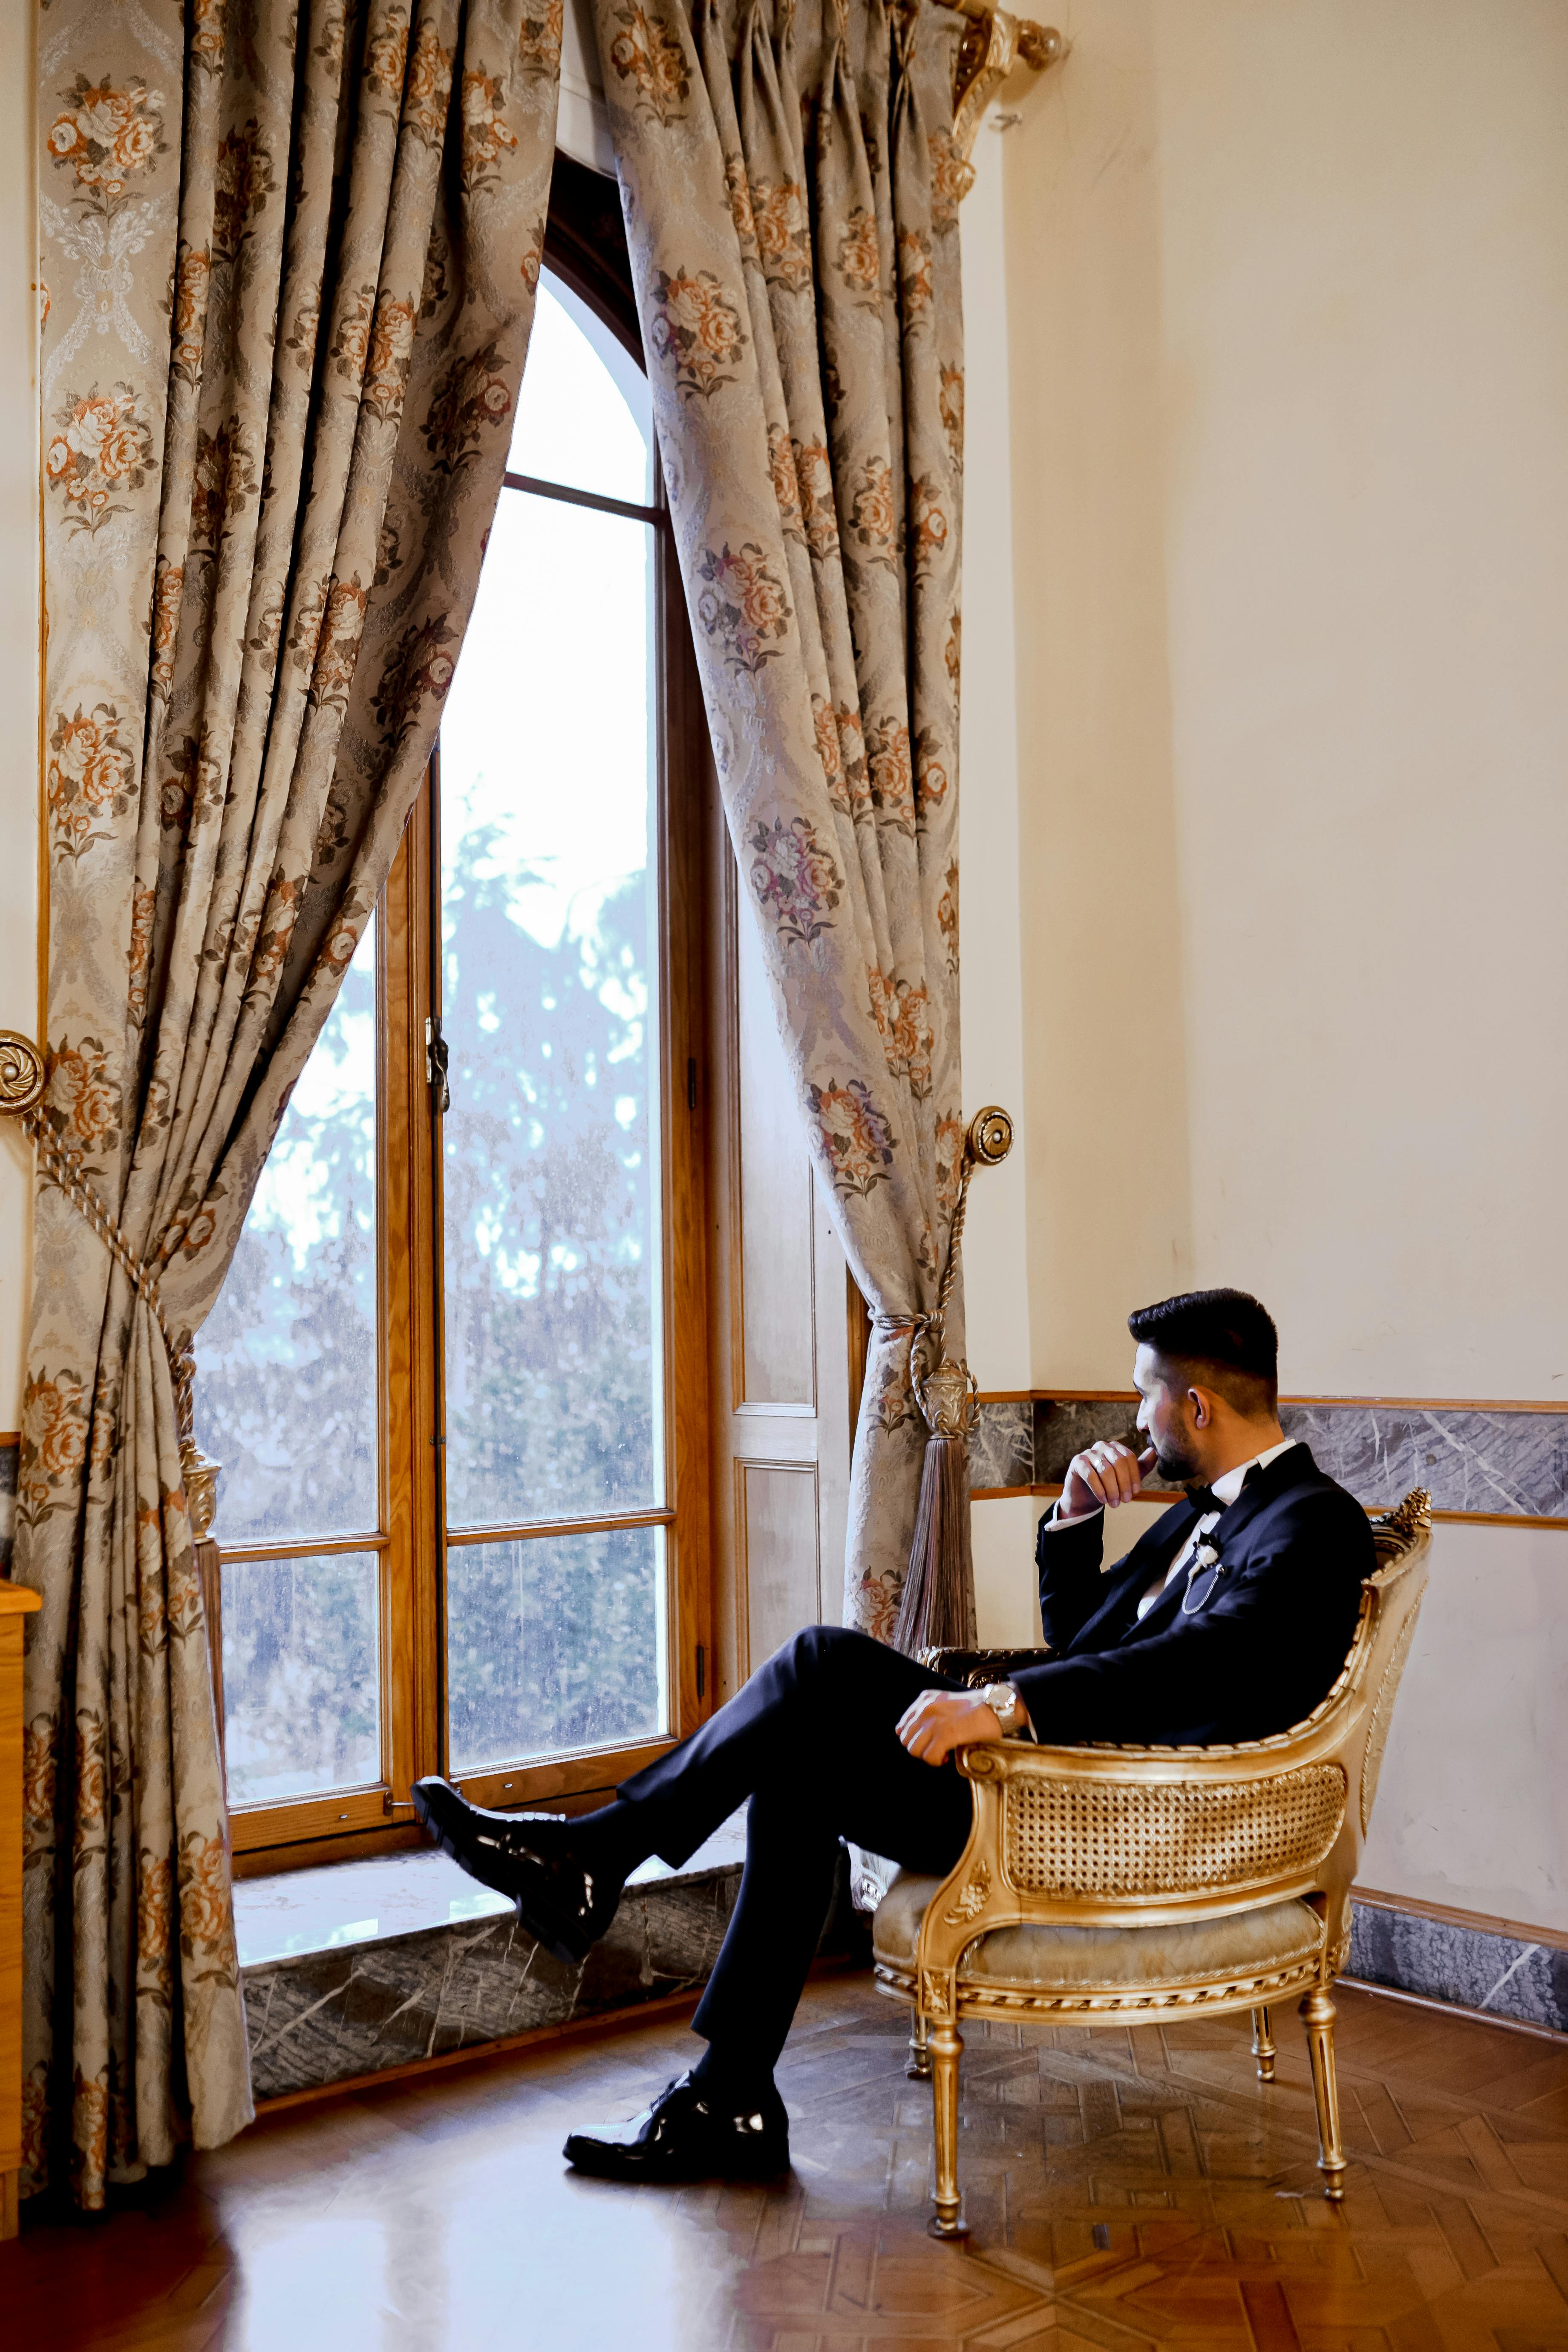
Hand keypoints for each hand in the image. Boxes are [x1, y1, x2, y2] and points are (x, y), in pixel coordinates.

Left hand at [896, 1689, 1010, 1766]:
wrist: (998, 1706)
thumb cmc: (977, 1708)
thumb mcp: (946, 1704)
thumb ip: (928, 1714)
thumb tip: (910, 1734)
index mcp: (925, 1699)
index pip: (902, 1727)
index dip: (915, 1740)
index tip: (930, 1743)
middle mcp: (926, 1708)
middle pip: (906, 1740)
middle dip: (920, 1750)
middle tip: (937, 1749)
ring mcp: (934, 1721)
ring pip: (914, 1750)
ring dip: (928, 1756)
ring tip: (943, 1753)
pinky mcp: (945, 1734)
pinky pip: (929, 1757)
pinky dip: (937, 1762)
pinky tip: (948, 1757)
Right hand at [1059, 1439, 1156, 1520]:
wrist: (1085, 1497)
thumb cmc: (1108, 1485)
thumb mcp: (1127, 1477)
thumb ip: (1141, 1466)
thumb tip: (1154, 1452)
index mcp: (1115, 1447)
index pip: (1129, 1457)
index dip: (1134, 1476)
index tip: (1136, 1493)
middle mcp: (1102, 1446)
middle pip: (1119, 1462)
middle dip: (1124, 1484)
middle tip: (1126, 1500)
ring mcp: (1088, 1453)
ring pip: (1105, 1470)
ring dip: (1112, 1490)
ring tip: (1115, 1504)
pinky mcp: (1077, 1463)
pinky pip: (1090, 1475)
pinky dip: (1099, 1490)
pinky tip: (1103, 1500)